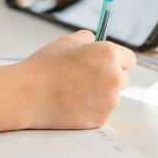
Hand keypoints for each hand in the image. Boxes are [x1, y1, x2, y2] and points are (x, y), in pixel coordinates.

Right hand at [18, 30, 135, 129]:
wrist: (27, 95)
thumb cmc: (44, 67)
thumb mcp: (66, 42)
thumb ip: (87, 38)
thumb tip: (95, 40)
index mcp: (109, 54)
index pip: (130, 59)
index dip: (117, 60)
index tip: (107, 63)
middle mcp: (114, 77)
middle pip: (123, 78)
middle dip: (109, 78)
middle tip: (85, 77)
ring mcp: (109, 101)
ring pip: (112, 97)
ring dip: (100, 94)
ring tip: (74, 91)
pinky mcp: (101, 119)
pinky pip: (102, 112)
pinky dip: (91, 109)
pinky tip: (72, 103)